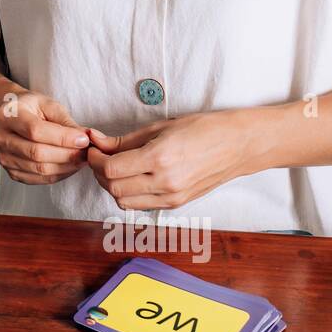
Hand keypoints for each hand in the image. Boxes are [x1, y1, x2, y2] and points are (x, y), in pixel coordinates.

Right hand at [0, 90, 89, 184]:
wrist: (12, 117)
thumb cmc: (31, 108)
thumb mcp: (48, 104)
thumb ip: (65, 121)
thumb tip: (85, 138)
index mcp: (8, 115)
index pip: (35, 130)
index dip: (62, 138)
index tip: (83, 139)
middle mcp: (1, 138)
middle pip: (37, 153)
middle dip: (67, 154)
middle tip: (86, 152)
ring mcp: (4, 158)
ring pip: (39, 169)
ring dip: (66, 166)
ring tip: (81, 158)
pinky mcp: (11, 172)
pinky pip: (38, 179)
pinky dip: (58, 175)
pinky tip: (69, 166)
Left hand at [86, 110, 256, 209]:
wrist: (238, 145)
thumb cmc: (204, 129)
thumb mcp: (161, 126)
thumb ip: (124, 140)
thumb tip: (96, 141)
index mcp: (160, 158)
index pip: (112, 169)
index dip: (95, 160)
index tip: (92, 149)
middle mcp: (165, 182)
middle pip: (114, 188)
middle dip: (99, 173)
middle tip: (99, 157)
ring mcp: (172, 196)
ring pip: (124, 201)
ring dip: (112, 186)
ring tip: (115, 168)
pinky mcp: (177, 204)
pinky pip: (141, 205)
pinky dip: (129, 194)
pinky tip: (132, 178)